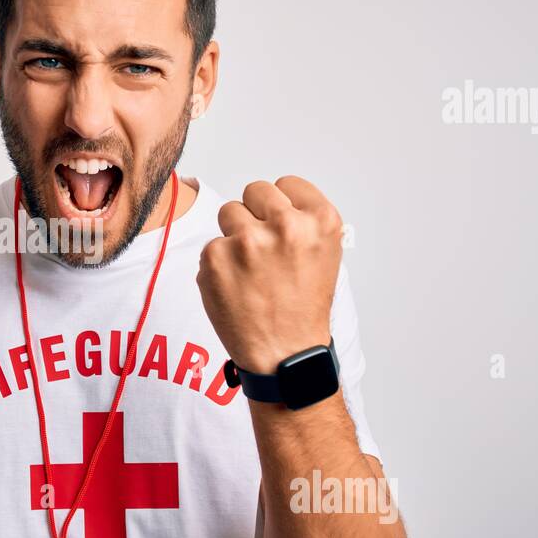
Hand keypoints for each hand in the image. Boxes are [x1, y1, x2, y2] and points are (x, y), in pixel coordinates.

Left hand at [196, 176, 342, 373]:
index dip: (281, 204)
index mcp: (320, 221)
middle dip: (255, 214)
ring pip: (229, 212)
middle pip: (255, 191)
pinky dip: (219, 264)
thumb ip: (303, 223)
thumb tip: (277, 203)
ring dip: (234, 235)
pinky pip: (211, 245)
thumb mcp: (326, 257)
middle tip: (261, 246)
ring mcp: (247, 240)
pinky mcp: (215, 257)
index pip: (288, 184)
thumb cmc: (304, 310)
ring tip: (249, 268)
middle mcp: (286, 225)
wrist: (284, 353)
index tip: (279, 223)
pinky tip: (235, 286)